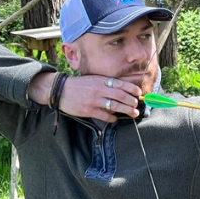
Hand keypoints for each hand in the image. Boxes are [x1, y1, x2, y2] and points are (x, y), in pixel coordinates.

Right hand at [28, 72, 142, 122]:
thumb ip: (107, 83)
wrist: (60, 90)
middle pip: (121, 95)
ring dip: (127, 110)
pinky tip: (116, 119)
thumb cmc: (80, 85)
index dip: (132, 89)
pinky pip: (105, 116)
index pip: (120, 83)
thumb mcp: (93, 79)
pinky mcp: (89, 110)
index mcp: (101, 80)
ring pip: (115, 106)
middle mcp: (99, 89)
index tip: (139, 93)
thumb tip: (123, 90)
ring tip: (134, 113)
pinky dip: (113, 118)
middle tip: (137, 104)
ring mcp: (94, 100)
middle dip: (132, 101)